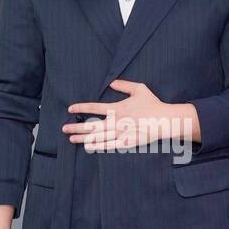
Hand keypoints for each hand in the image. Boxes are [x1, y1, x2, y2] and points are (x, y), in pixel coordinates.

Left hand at [63, 79, 180, 150]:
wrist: (164, 120)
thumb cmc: (152, 104)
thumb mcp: (139, 89)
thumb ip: (124, 85)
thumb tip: (111, 82)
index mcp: (117, 108)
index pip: (94, 108)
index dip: (81, 108)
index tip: (71, 109)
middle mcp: (116, 122)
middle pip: (91, 126)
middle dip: (76, 127)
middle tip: (64, 128)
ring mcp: (120, 133)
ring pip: (97, 137)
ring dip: (83, 138)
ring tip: (71, 138)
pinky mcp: (126, 142)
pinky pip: (109, 145)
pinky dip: (98, 146)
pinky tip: (88, 147)